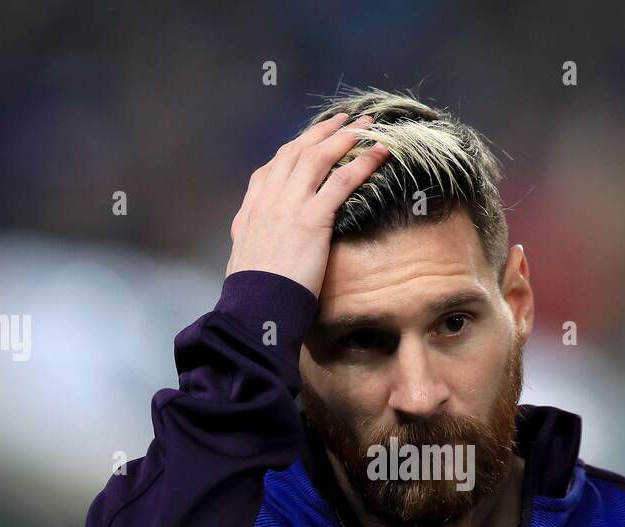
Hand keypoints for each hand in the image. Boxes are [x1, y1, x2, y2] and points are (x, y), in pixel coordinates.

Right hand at [226, 112, 390, 298]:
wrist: (255, 308)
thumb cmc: (253, 295)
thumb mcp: (245, 259)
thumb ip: (253, 240)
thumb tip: (261, 241)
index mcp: (252, 208)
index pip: (274, 166)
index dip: (296, 147)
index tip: (312, 138)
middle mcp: (268, 199)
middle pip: (298, 152)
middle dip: (324, 131)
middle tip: (345, 119)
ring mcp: (288, 205)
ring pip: (319, 158)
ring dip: (346, 137)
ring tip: (366, 126)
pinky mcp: (311, 219)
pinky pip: (341, 181)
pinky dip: (363, 162)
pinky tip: (380, 153)